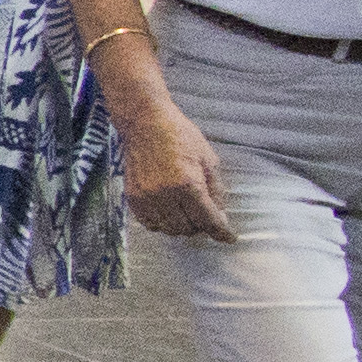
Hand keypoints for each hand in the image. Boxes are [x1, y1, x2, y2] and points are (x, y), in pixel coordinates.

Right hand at [118, 99, 232, 243]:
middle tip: (205, 215)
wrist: (145, 124)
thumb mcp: (208, 159)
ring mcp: (146, 198)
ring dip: (182, 226)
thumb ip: (216, 191)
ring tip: (187, 213)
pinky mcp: (133, 198)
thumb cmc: (180, 136)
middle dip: (201, 226)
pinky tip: (169, 212)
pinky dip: (162, 223)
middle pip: (188, 228)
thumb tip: (219, 216)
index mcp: (188, 184)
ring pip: (169, 229)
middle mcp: (165, 195)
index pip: (208, 220)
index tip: (228, 238)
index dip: (221, 232)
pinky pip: (150, 223)